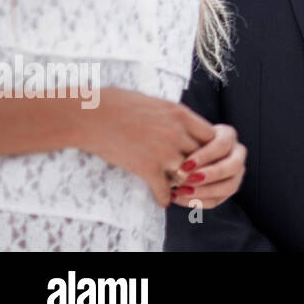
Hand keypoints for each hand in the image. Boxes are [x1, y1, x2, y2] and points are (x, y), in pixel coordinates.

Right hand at [80, 88, 215, 206]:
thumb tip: (181, 121)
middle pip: (204, 158)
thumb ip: (174, 116)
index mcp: (181, 115)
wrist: (91, 115)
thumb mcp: (156, 103)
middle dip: (200, 168)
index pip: (212, 136)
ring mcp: (164, 152)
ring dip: (184, 183)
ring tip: (180, 189)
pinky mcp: (146, 168)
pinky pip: (165, 190)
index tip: (202, 154)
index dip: (209, 148)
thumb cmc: (119, 103)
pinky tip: (163, 200)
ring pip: (188, 175)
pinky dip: (165, 198)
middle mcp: (178, 134)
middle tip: (195, 176)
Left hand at [168, 123, 246, 210]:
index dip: (205, 156)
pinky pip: (216, 200)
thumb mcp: (184, 138)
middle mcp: (237, 154)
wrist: (182, 152)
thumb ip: (186, 146)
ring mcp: (236, 173)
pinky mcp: (227, 190)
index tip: (185, 166)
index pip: (223, 145)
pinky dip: (197, 201)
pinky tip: (178, 197)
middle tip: (187, 180)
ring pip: (230, 186)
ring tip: (180, 191)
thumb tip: (181, 164)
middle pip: (233, 166)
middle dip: (211, 175)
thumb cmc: (181, 142)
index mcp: (228, 135)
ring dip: (204, 191)